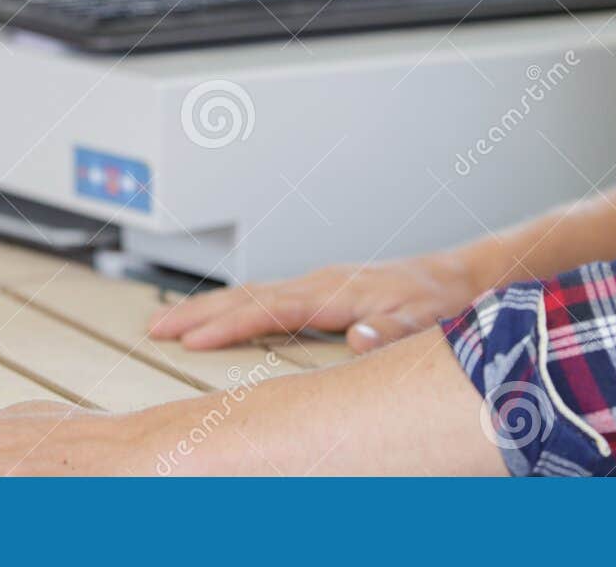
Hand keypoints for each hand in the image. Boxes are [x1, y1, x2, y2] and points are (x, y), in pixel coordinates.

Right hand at [148, 252, 493, 352]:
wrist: (462, 277)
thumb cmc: (443, 301)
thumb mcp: (427, 319)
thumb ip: (395, 330)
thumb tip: (361, 338)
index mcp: (336, 291)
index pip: (270, 308)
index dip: (228, 324)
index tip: (190, 337)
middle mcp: (321, 283)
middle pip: (248, 296)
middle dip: (198, 311)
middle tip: (153, 327)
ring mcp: (319, 285)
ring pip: (252, 294)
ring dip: (208, 307)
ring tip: (167, 323)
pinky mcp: (322, 292)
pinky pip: (266, 298)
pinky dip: (234, 307)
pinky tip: (219, 319)